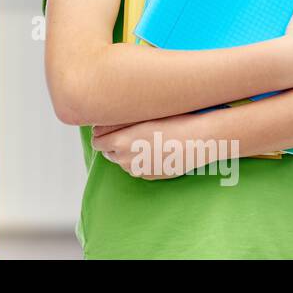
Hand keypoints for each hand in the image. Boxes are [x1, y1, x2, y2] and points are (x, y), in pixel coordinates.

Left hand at [90, 115, 206, 178]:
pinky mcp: (150, 176)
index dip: (101, 134)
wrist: (195, 139)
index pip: (97, 142)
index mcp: (119, 142)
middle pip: (107, 153)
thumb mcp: (141, 116)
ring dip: (126, 153)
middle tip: (126, 133)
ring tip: (141, 141)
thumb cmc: (171, 121)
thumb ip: (119, 123)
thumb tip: (103, 125)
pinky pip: (137, 169)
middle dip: (112, 144)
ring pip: (122, 162)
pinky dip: (140, 161)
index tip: (107, 129)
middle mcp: (125, 159)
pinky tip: (153, 151)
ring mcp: (138, 170)